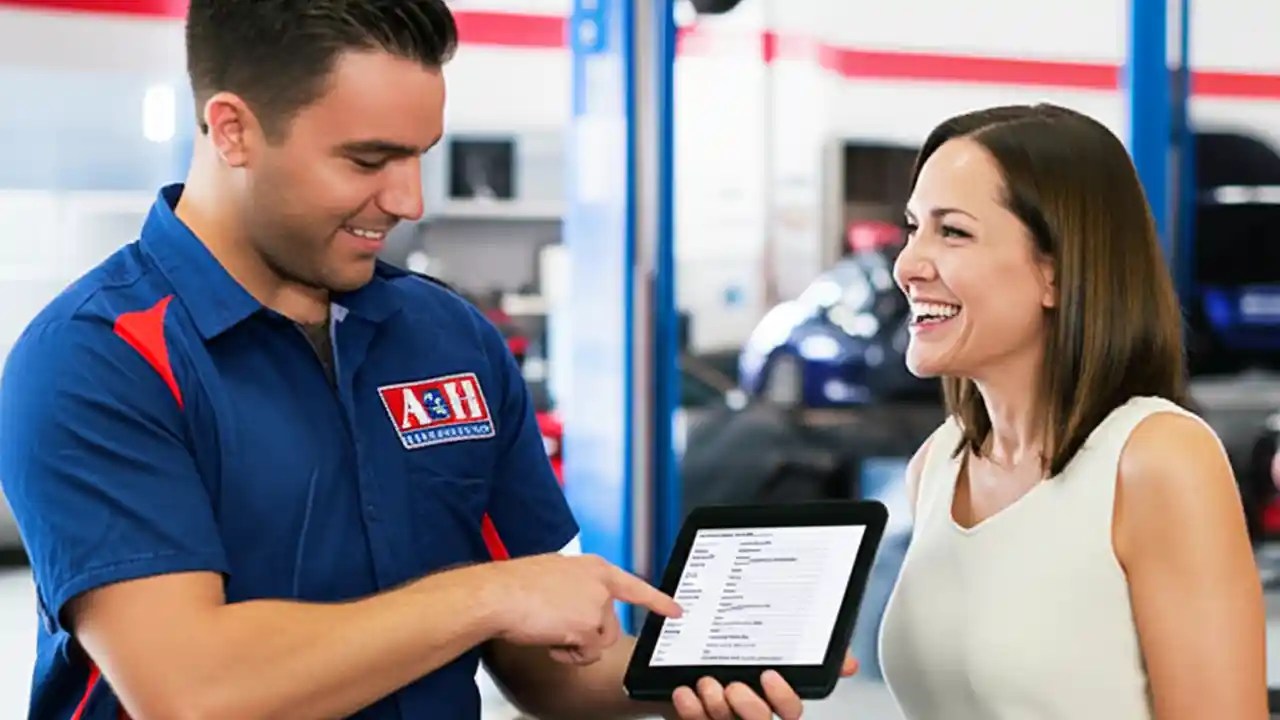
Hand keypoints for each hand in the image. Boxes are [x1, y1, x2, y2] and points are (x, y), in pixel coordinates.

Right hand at [487, 553, 681, 664]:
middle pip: (610, 625)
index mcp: (593, 567)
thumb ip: (575, 586)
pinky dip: (569, 654)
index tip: (676, 610)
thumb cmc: (515, 585)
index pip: (634, 585)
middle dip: (587, 634)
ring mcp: (597, 605)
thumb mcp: (554, 574)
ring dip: (577, 644)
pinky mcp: (589, 626)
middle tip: (558, 628)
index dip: (657, 600)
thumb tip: (576, 605)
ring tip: (551, 630)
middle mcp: (600, 584)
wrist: (499, 595)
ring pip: (599, 641)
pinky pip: (587, 653)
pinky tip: (551, 639)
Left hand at [669, 654, 858, 719]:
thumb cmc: (738, 652)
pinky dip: (690, 710)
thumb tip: (848, 663)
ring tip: (706, 682)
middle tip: (735, 685)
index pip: (790, 712)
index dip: (783, 698)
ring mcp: (725, 718)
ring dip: (715, 705)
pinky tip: (685, 692)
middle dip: (748, 706)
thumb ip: (815, 651)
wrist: (694, 659)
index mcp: (774, 697)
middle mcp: (751, 711)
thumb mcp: (779, 644)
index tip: (769, 676)